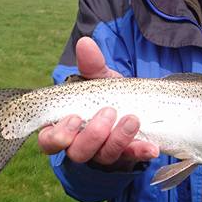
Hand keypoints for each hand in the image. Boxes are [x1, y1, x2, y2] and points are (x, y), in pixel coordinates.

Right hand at [37, 37, 158, 169]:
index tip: (74, 117)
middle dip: (92, 134)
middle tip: (108, 112)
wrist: (131, 106)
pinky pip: (132, 158)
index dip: (57, 135)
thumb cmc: (104, 95)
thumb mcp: (98, 80)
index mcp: (64, 129)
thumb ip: (91, 65)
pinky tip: (152, 148)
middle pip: (77, 152)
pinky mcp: (125, 157)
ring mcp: (102, 155)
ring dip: (118, 139)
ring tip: (132, 119)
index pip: (48, 142)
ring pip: (104, 156)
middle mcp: (80, 146)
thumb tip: (85, 43)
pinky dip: (140, 151)